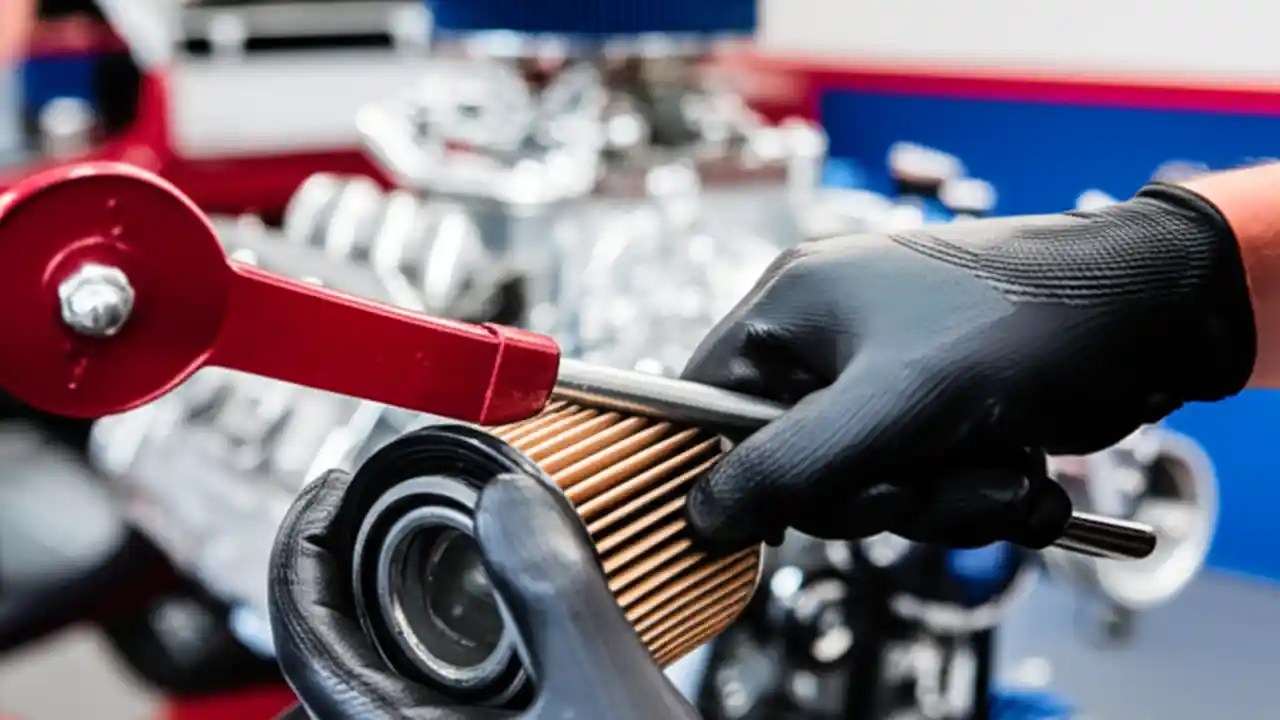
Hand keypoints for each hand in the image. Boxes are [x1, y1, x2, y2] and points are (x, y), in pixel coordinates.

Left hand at [268, 469, 697, 719]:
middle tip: (372, 517)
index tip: (332, 490)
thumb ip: (553, 592)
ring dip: (386, 619)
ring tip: (426, 563)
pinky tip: (489, 642)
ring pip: (375, 690)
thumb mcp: (604, 694)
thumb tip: (506, 505)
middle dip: (341, 576)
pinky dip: (432, 661)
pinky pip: (424, 710)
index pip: (303, 633)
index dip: (304, 545)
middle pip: (327, 661)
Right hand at [683, 184, 1253, 549]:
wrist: (1151, 312)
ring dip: (938, 503)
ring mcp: (886, 376)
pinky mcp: (938, 409)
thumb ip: (788, 467)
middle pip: (792, 463)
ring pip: (866, 485)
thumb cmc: (1018, 329)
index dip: (729, 468)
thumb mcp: (890, 408)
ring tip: (997, 471)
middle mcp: (828, 339)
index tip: (773, 514)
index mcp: (791, 308)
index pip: (704, 400)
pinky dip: (971, 495)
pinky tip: (1017, 472)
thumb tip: (700, 514)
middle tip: (917, 481)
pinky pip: (920, 483)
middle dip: (870, 495)